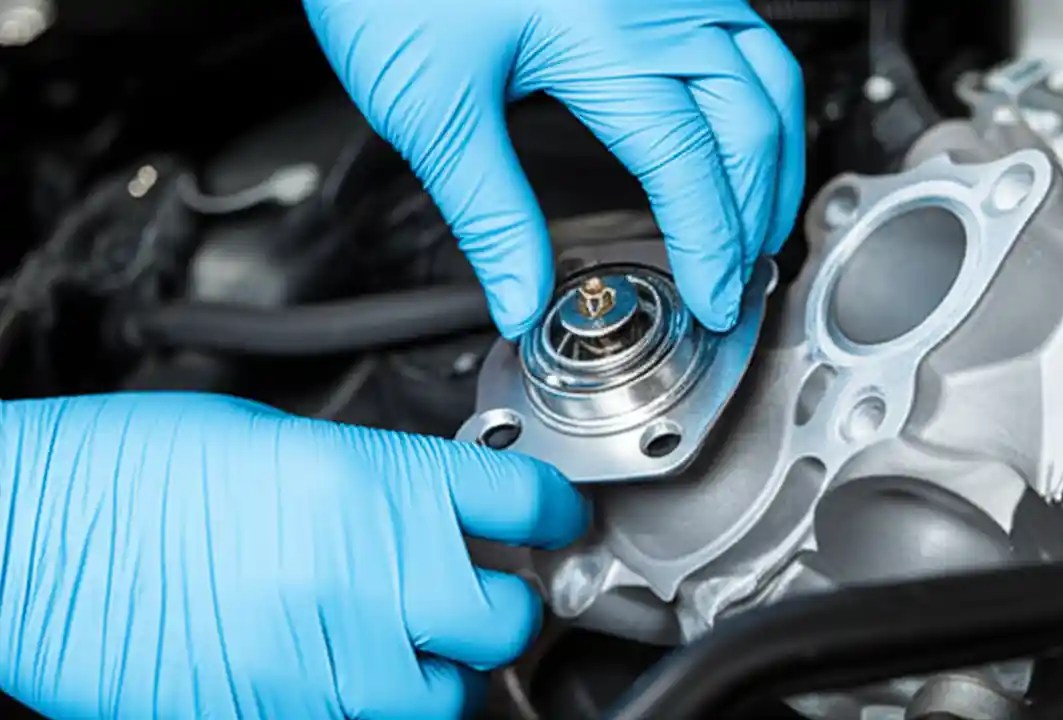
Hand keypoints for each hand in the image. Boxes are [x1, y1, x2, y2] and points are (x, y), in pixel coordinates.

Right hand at [0, 393, 587, 717]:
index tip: (555, 520)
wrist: (33, 537)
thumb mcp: (282, 443)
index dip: (554, 512)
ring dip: (442, 674)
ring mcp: (326, 663)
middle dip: (501, 609)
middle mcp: (366, 575)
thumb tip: (437, 509)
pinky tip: (341, 675)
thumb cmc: (132, 472)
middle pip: (507, 618)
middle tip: (476, 594)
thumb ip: (380, 482)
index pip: (524, 503)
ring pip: (448, 697)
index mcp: (373, 485)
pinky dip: (371, 709)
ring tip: (405, 646)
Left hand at [305, 0, 804, 336]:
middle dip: (757, 212)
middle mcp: (656, 0)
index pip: (691, 163)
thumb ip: (487, 211)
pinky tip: (736, 135)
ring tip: (757, 223)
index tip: (713, 301)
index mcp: (606, 36)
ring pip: (766, 73)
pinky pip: (743, 36)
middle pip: (751, 120)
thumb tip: (520, 296)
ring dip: (773, 157)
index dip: (711, 244)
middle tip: (739, 280)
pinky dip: (756, 103)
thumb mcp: (429, 103)